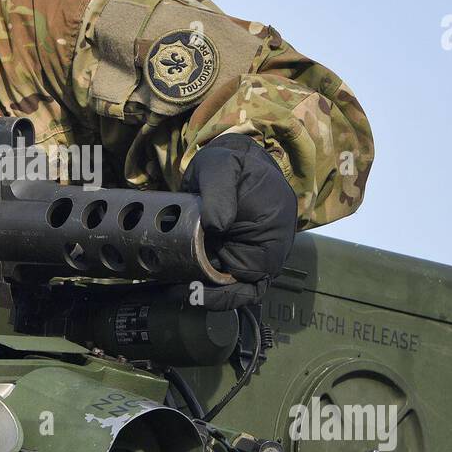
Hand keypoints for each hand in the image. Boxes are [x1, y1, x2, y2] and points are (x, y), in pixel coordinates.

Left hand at [182, 134, 297, 309]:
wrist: (234, 159)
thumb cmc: (231, 163)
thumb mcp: (221, 168)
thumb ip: (219, 194)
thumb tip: (216, 225)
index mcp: (273, 227)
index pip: (253, 272)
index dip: (223, 283)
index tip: (193, 285)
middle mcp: (273, 246)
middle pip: (246, 285)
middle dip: (213, 292)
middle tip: (179, 291)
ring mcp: (260, 252)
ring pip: (240, 287)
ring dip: (211, 292)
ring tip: (177, 290)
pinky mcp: (246, 253)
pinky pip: (234, 280)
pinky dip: (212, 286)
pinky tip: (186, 285)